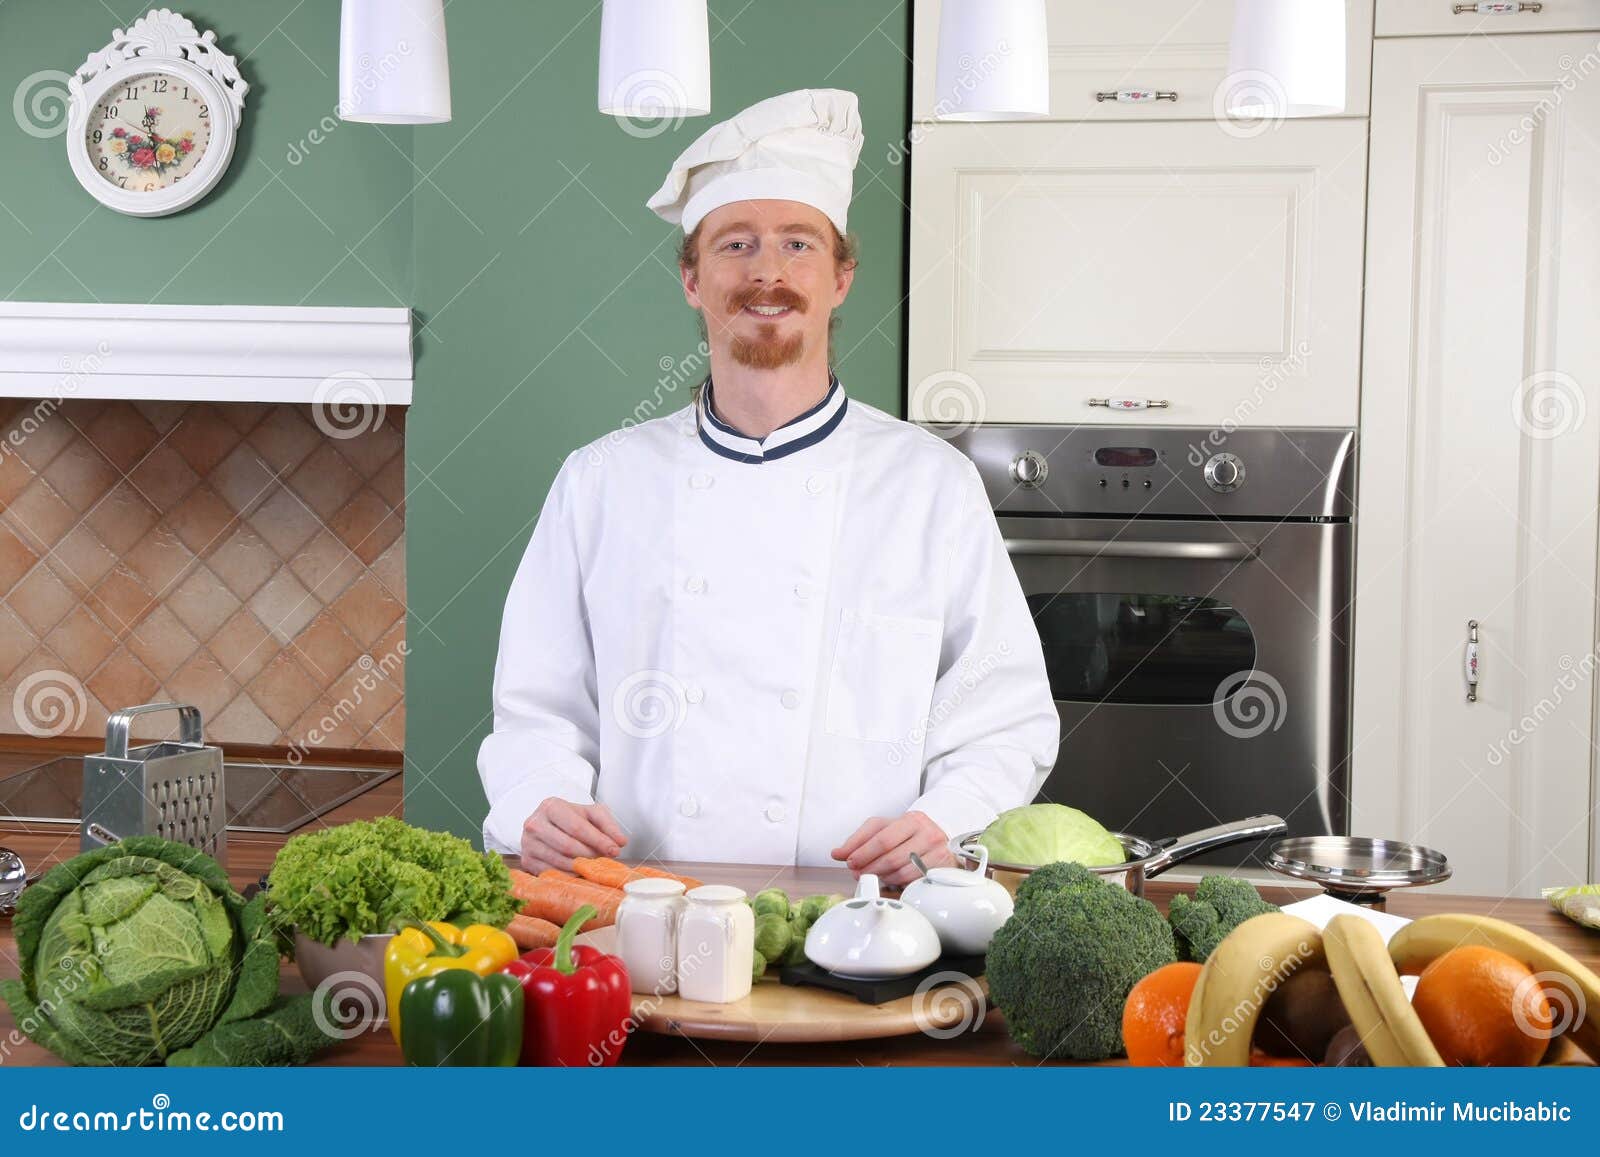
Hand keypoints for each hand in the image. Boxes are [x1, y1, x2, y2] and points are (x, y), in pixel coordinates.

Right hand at [519, 799, 627, 872]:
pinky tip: (580, 872)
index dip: (598, 840)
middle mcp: (534, 824)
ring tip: (595, 865)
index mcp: (551, 806)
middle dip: (591, 855)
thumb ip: (608, 824)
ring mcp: (528, 844)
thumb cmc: (570, 819)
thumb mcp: (591, 814)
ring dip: (582, 867)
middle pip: (568, 846)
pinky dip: (570, 875)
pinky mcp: (526, 861)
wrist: (546, 825)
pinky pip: (552, 873)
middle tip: (606, 859)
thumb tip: (620, 841)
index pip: (577, 827)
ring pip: (560, 862)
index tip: (615, 849)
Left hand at [831, 811, 954, 888]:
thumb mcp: (885, 830)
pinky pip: (911, 882)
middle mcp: (927, 833)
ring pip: (900, 871)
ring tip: (872, 876)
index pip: (882, 838)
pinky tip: (888, 880)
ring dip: (880, 877)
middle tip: (857, 873)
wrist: (942, 842)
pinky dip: (895, 883)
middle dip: (869, 867)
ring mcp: (936, 852)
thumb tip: (837, 853)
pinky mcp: (940, 870)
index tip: (849, 861)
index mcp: (911, 820)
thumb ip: (860, 839)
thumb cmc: (910, 836)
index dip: (862, 852)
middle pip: (890, 856)